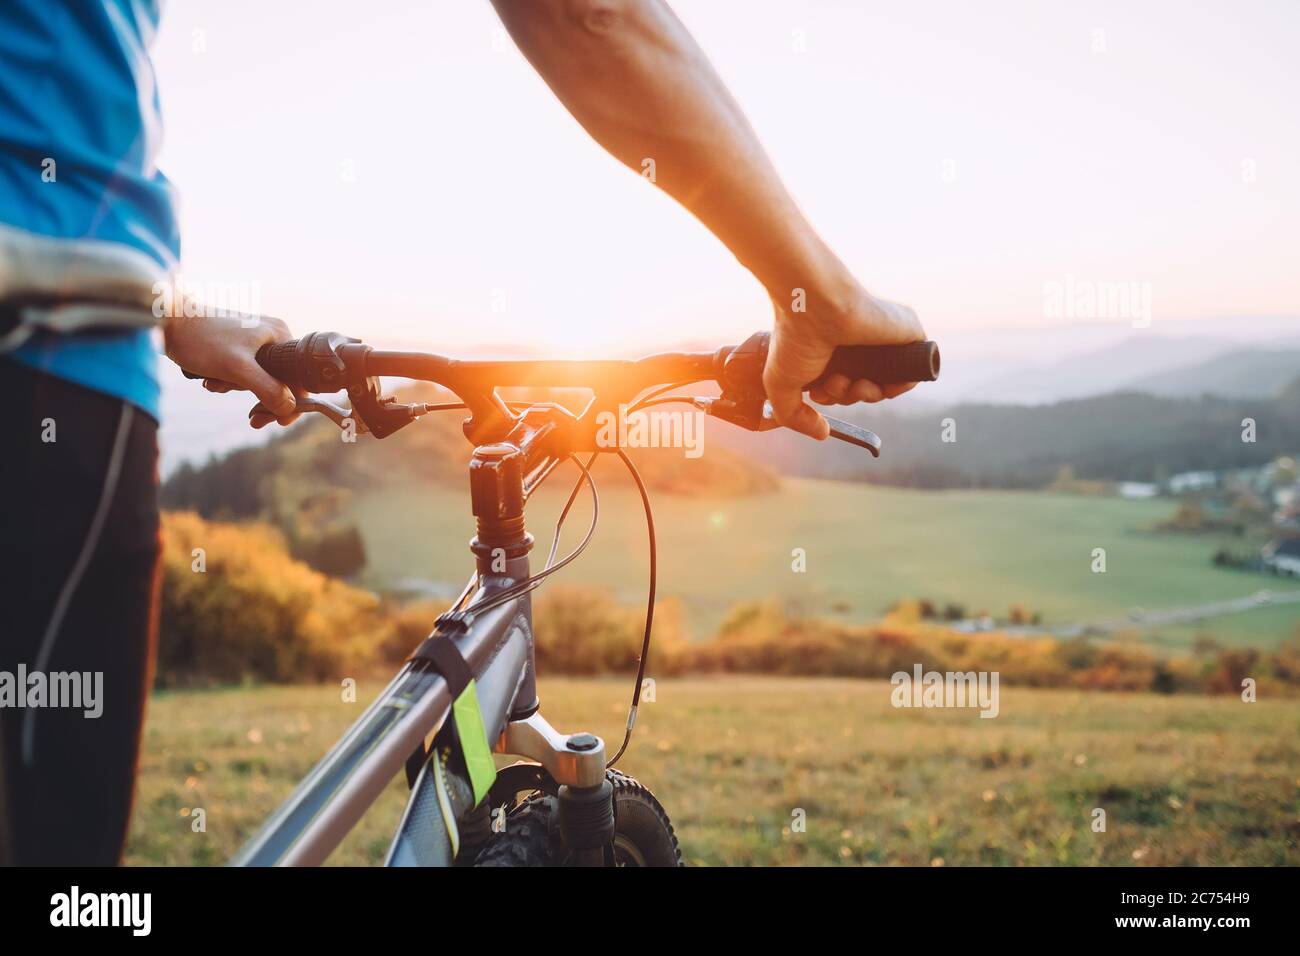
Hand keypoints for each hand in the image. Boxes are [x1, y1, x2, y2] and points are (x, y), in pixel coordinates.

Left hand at [163, 312, 303, 428]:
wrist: (166, 320)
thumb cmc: (200, 340)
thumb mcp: (237, 369)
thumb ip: (268, 389)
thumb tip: (289, 408)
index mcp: (281, 334)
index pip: (299, 377)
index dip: (292, 403)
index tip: (277, 422)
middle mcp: (272, 334)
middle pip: (280, 380)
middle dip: (259, 398)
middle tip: (252, 419)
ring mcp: (255, 339)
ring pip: (259, 378)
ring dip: (237, 388)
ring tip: (215, 383)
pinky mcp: (237, 344)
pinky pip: (243, 371)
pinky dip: (229, 381)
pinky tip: (211, 379)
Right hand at [763, 279, 924, 439]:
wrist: (813, 304)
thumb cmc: (794, 337)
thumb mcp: (781, 386)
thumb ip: (793, 417)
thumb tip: (823, 434)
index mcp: (835, 351)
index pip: (845, 385)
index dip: (835, 397)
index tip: (821, 393)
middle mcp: (859, 345)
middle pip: (866, 388)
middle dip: (848, 396)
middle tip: (835, 385)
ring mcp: (884, 340)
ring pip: (887, 384)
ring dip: (867, 395)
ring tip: (848, 383)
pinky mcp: (907, 334)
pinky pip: (913, 372)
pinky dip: (899, 386)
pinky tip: (878, 384)